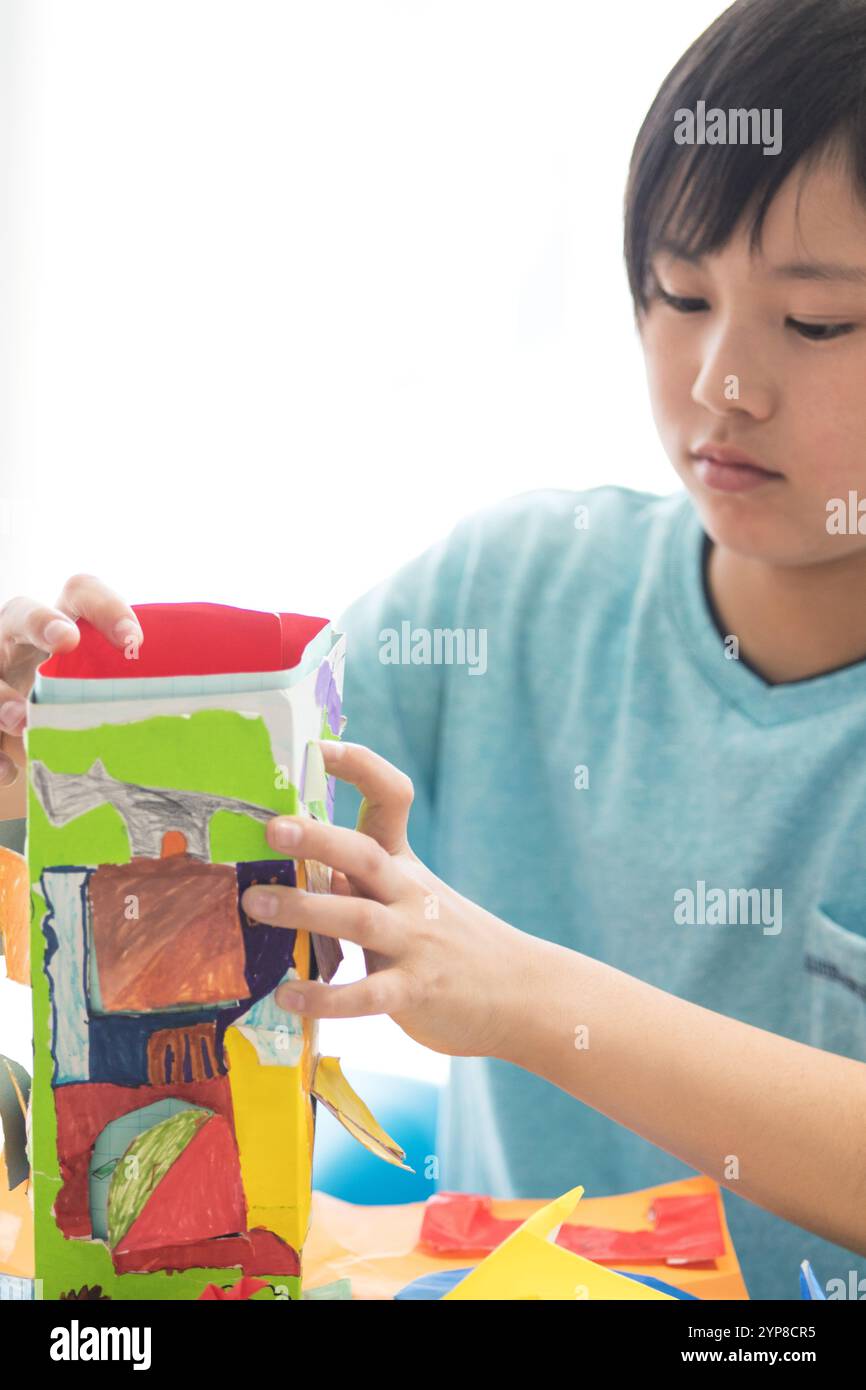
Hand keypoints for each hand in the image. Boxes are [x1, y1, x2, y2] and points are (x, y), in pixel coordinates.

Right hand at [0, 575, 141, 787]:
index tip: (135, 640)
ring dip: (1, 694)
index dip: (107, 607)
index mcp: (61, 622)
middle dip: (42, 623)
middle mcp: (20, 638)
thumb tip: (200, 714)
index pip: (81, 592)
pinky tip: (8, 772)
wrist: (32, 723)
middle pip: (21, 612)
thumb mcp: (103, 684)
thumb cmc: (82, 697)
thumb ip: (134, 688)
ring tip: (20, 719)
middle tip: (67, 641)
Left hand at [240, 741, 536, 1058]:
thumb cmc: (447, 939)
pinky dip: (326, 996)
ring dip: (305, 910)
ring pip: (359, 919)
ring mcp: (414, 941)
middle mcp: (409, 894)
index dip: (358, 766)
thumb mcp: (410, 896)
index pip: (391, 796)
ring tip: (254, 905)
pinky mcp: (415, 991)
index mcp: (404, 864)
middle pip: (365, 854)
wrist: (519, 990)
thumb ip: (357, 881)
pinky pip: (367, 994)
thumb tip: (288, 866)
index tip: (317, 748)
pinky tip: (287, 995)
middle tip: (272, 828)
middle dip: (318, 838)